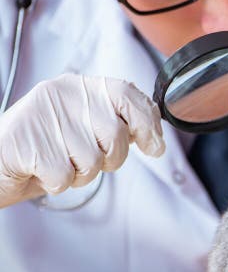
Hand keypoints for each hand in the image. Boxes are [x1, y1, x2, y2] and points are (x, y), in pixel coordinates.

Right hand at [0, 74, 164, 207]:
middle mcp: (62, 96)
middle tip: (85, 160)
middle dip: (110, 159)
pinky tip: (42, 172)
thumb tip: (154, 136)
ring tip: (59, 163)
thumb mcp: (82, 130)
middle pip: (116, 135)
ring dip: (81, 174)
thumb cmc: (42, 150)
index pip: (127, 93)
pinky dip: (58, 184)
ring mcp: (43, 118)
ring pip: (93, 160)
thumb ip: (114, 125)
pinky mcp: (29, 144)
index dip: (148, 122)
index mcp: (78, 88)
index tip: (155, 146)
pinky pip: (66, 177)